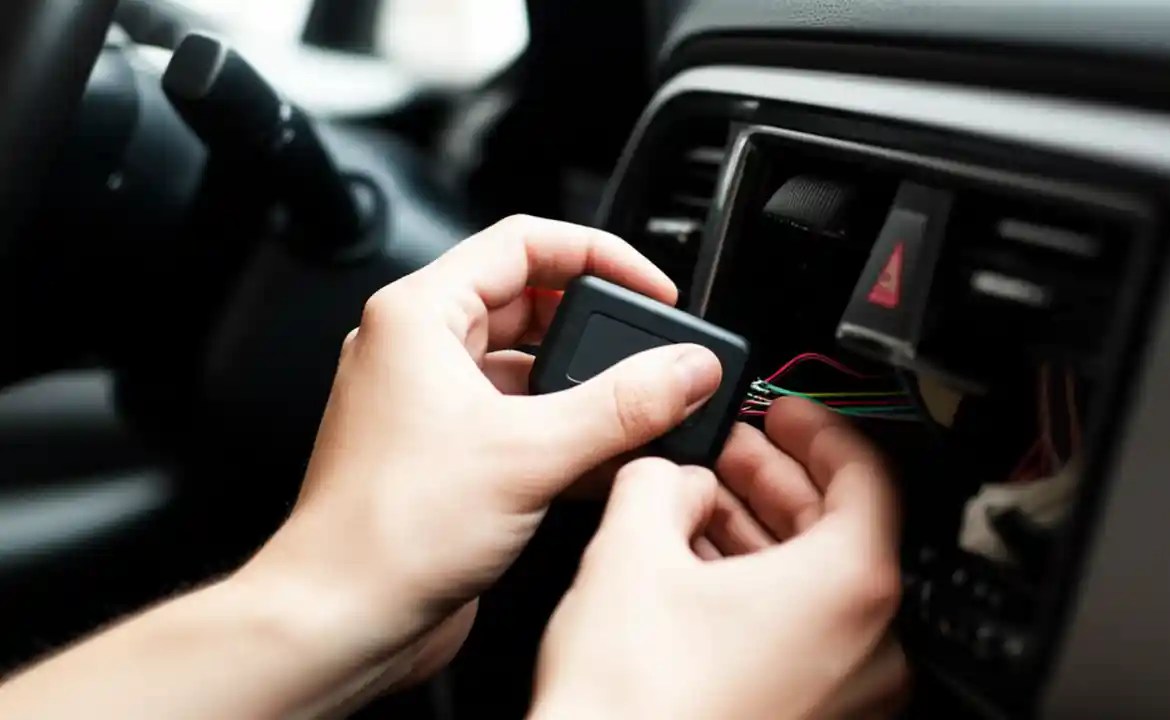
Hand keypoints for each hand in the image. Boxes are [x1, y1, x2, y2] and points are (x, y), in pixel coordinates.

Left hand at [238, 216, 724, 686]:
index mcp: (419, 317)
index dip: (599, 255)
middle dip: (599, 331)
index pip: (523, 242)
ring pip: (530, 369)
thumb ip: (622, 406)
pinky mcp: (448, 455)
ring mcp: (431, 404)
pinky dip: (569, 433)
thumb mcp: (529, 454)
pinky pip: (522, 421)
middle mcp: (420, 351)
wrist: (341, 621)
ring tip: (645, 413)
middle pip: (531, 304)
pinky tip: (613, 461)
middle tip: (656, 354)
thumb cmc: (385, 533)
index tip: (651, 289)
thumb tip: (685, 368)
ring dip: (589, 390)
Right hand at [531, 397, 907, 719]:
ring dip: (760, 534)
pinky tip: (700, 572)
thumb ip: (658, 481)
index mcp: (851, 589)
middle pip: (842, 530)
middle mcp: (871, 649)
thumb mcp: (629, 551)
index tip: (785, 410)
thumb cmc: (633, 708)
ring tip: (697, 505)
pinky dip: (761, 594)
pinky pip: (804, 637)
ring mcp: (848, 697)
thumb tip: (669, 477)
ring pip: (817, 587)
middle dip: (775, 480)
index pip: (867, 474)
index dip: (818, 427)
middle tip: (726, 450)